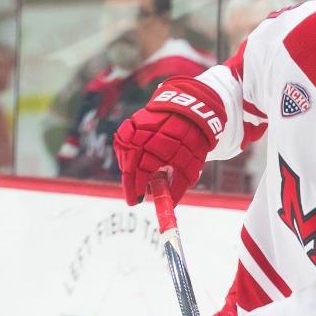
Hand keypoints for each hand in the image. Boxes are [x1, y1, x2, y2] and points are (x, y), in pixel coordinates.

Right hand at [114, 76, 224, 204]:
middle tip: (135, 196)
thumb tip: (169, 205)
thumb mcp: (191, 166)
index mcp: (159, 149)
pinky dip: (127, 156)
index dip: (137, 190)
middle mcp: (143, 138)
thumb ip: (178, 186)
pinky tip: (136, 162)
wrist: (188, 111)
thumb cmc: (192, 142)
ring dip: (129, 170)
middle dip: (130, 184)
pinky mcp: (130, 124)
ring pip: (124, 157)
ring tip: (139, 177)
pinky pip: (123, 145)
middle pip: (128, 167)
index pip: (141, 174)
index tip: (137, 201)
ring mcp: (134, 129)